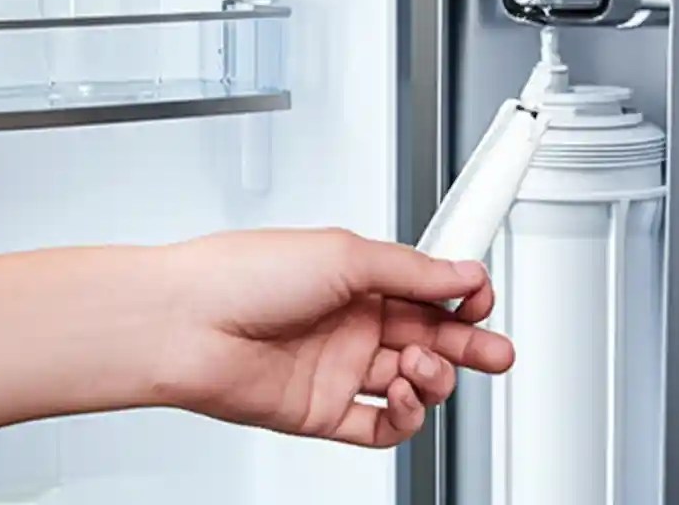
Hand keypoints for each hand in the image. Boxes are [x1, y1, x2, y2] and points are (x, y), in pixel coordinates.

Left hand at [153, 229, 512, 447]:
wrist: (183, 324)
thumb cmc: (244, 274)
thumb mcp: (346, 254)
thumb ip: (413, 271)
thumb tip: (463, 273)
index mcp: (357, 277)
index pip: (429, 290)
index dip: (461, 295)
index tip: (480, 295)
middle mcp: (350, 322)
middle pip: (430, 337)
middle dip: (469, 344)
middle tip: (496, 350)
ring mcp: (338, 369)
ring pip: (412, 382)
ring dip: (433, 376)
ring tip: (423, 364)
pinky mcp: (322, 412)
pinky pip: (380, 425)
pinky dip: (405, 415)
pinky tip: (403, 394)